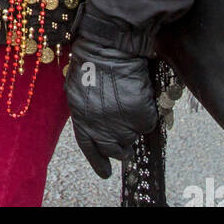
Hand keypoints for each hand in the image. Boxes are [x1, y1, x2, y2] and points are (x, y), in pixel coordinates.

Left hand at [64, 38, 157, 178]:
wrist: (108, 49)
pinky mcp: (141, 117)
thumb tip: (93, 125)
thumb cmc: (89, 63)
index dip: (97, 162)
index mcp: (82, 120)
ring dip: (131, 126)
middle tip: (124, 146)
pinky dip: (145, 114)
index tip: (105, 173)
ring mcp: (123, 125)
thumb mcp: (77, 89)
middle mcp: (102, 128)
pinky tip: (138, 97)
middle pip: (114, 150)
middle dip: (119, 150)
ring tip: (127, 105)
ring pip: (132, 137)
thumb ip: (84, 111)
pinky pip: (147, 123)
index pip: (89, 149)